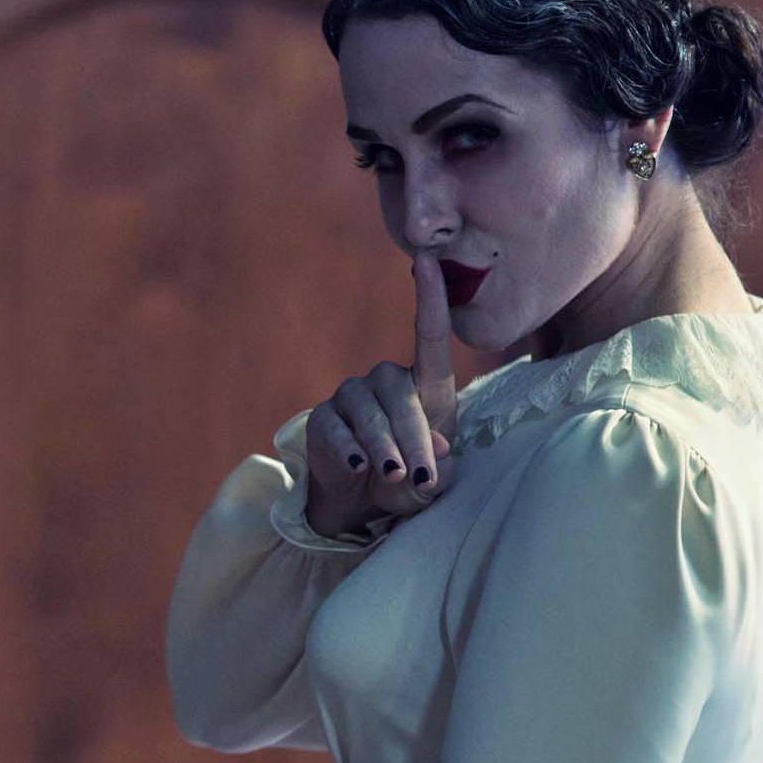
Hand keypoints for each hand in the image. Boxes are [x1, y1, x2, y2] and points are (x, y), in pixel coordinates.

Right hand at [305, 253, 457, 537]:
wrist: (361, 501)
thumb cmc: (409, 480)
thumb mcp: (431, 481)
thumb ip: (439, 469)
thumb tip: (437, 450)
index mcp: (425, 387)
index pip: (430, 337)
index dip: (430, 299)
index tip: (428, 261)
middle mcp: (386, 383)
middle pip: (400, 396)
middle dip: (414, 439)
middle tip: (420, 477)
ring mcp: (352, 398)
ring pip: (370, 415)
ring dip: (384, 448)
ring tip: (392, 478)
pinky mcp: (323, 420)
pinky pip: (336, 430)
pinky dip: (349, 451)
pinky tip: (357, 469)